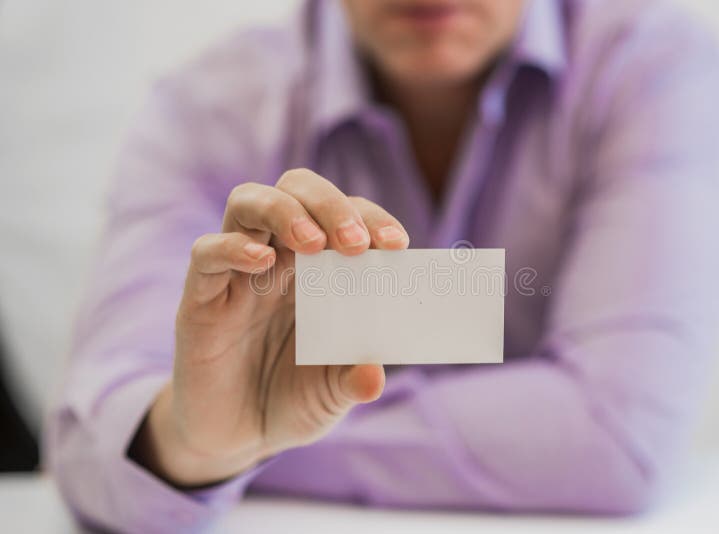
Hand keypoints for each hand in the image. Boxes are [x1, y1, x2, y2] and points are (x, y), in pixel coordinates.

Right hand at [129, 168, 409, 485]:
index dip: (370, 219)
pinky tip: (262, 263)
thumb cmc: (291, 400)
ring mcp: (237, 274)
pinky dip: (233, 248)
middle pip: (295, 189)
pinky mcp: (200, 298)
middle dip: (329, 204)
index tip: (397, 245)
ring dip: (285, 211)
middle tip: (355, 243)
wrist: (236, 438)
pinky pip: (207, 253)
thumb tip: (375, 377)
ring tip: (314, 243)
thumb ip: (352, 379)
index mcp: (319, 269)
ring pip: (248, 202)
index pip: (344, 217)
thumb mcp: (331, 393)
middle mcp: (278, 259)